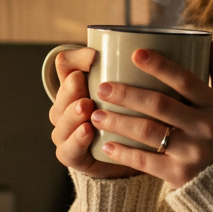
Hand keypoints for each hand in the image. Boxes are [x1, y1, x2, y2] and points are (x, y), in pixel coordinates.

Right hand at [49, 47, 137, 178]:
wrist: (130, 159)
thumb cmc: (133, 116)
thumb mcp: (138, 92)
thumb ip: (140, 73)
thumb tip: (152, 52)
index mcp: (76, 86)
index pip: (66, 65)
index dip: (78, 59)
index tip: (95, 55)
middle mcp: (66, 107)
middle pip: (61, 93)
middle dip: (71, 88)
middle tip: (83, 82)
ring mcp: (65, 132)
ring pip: (60, 119)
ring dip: (72, 113)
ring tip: (86, 107)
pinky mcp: (71, 155)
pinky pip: (68, 149)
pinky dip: (77, 139)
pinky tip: (87, 131)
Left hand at [90, 37, 212, 189]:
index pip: (185, 80)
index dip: (160, 66)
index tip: (135, 54)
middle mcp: (205, 127)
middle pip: (159, 104)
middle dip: (126, 94)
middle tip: (102, 87)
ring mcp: (192, 153)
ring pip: (148, 132)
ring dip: (118, 121)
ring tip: (96, 114)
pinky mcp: (180, 176)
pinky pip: (146, 162)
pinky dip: (124, 153)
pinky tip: (106, 145)